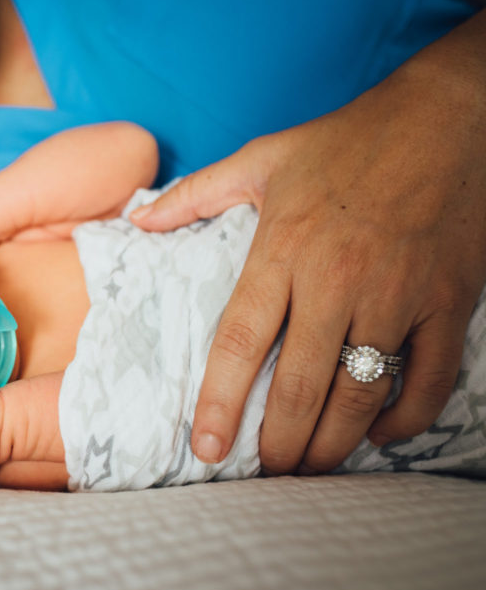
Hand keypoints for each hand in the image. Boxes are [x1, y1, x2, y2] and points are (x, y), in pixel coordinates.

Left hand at [131, 58, 485, 474]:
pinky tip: (379, 434)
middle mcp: (337, 279)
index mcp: (284, 248)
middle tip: (266, 472)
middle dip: (281, 442)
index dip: (221, 402)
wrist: (450, 117)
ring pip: (362, 393)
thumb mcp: (263, 156)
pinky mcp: (449, 301)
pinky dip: (405, 418)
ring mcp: (398, 294)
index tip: (206, 446)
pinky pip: (430, 379)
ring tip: (313, 467)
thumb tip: (138, 219)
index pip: (242, 341)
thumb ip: (195, 194)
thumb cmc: (348, 139)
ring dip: (335, 443)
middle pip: (302, 385)